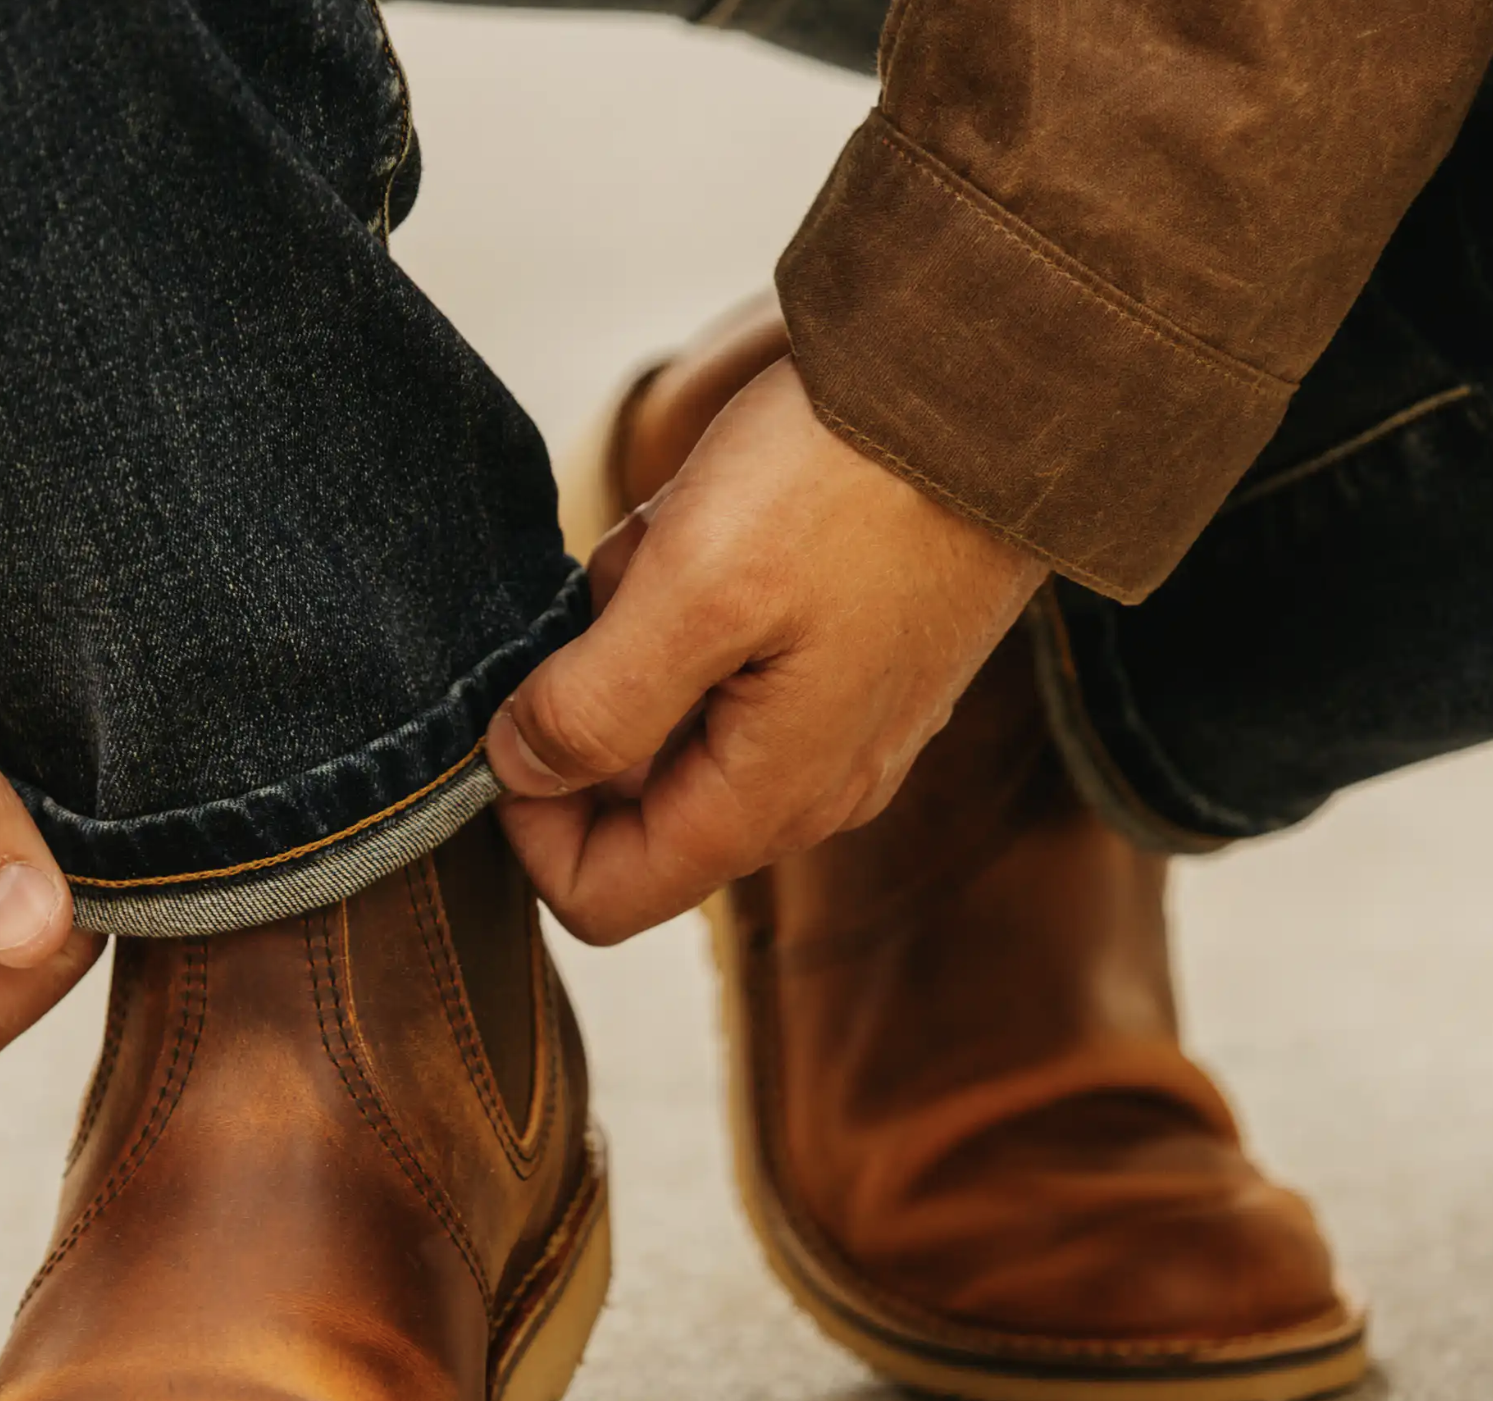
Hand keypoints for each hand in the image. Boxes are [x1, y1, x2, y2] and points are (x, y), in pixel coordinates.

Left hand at [488, 356, 1042, 943]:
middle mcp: (805, 793)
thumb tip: (518, 773)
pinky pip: (723, 665)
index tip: (510, 720)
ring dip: (640, 633)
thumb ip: (594, 706)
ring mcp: (833, 732)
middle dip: (592, 702)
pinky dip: (690, 600)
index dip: (528, 829)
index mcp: (765, 801)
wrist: (1006, 386)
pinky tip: (717, 520)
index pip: (601, 899)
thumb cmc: (854, 480)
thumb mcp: (692, 591)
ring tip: (682, 533)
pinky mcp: (845, 670)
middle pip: (632, 809)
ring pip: (671, 722)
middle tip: (618, 588)